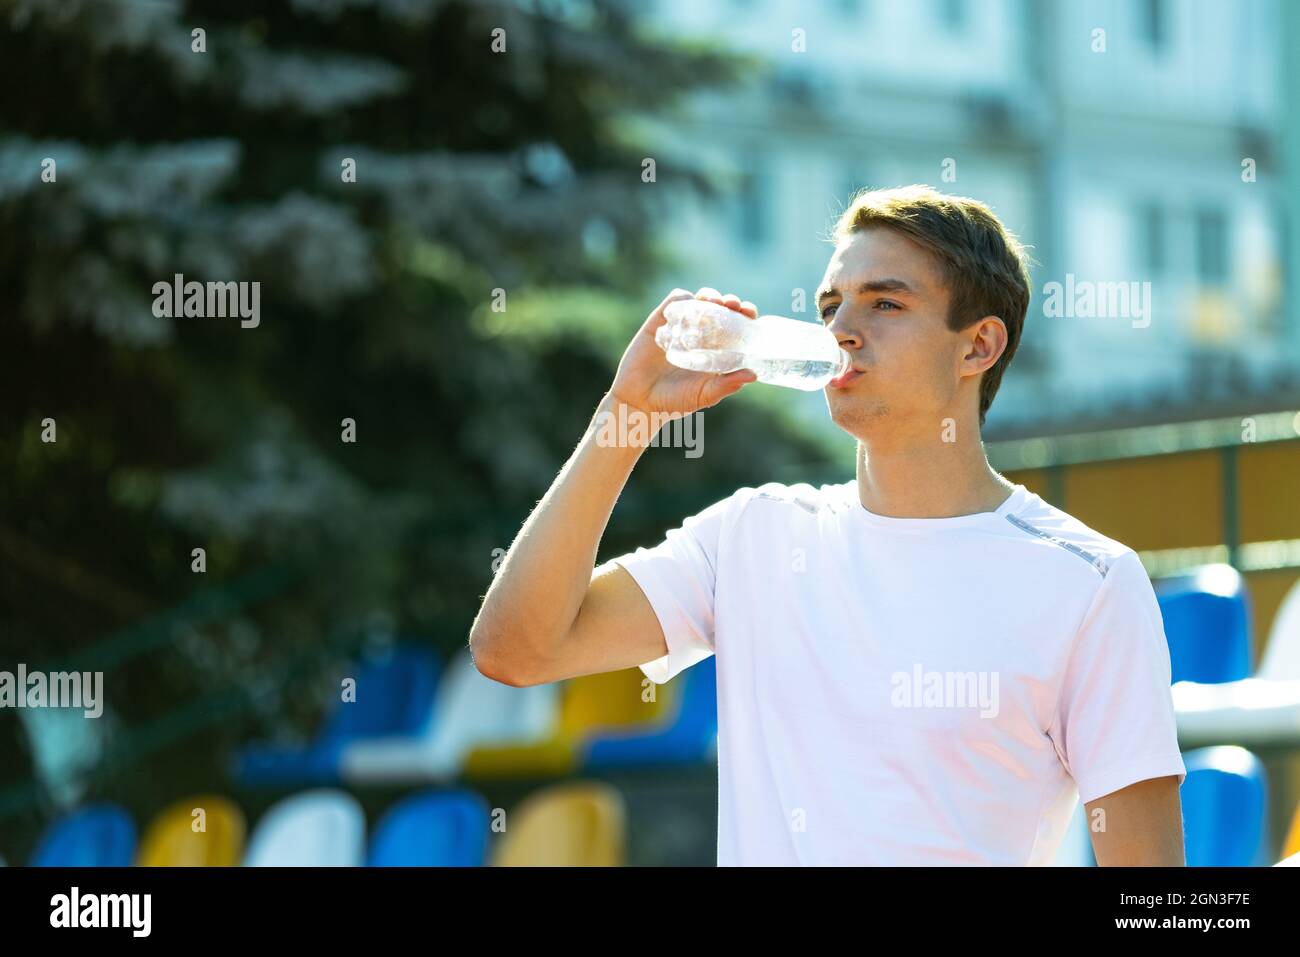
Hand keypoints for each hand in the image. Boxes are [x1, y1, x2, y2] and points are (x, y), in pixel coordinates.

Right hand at [609, 286, 758, 415]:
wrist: (639, 401)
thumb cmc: (675, 402)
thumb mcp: (705, 395)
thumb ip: (727, 385)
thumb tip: (753, 374)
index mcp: (717, 349)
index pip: (736, 325)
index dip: (745, 315)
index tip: (749, 313)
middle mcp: (701, 334)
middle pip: (721, 308)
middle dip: (730, 302)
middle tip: (733, 305)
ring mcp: (680, 326)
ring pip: (699, 300)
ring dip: (709, 295)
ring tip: (714, 302)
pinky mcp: (659, 322)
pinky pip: (674, 302)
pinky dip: (683, 298)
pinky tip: (690, 303)